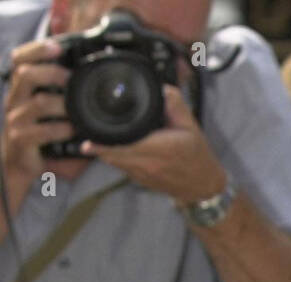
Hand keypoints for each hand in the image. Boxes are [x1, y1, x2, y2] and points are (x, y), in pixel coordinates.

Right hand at [1, 40, 72, 198]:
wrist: (20, 163)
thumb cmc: (40, 134)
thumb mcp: (48, 110)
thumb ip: (61, 93)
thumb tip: (92, 79)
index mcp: (22, 88)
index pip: (19, 59)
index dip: (36, 50)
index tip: (56, 46)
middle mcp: (15, 99)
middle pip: (26, 75)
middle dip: (51, 72)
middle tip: (71, 78)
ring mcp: (17, 119)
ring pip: (39, 102)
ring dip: (63, 104)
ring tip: (77, 109)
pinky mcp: (22, 138)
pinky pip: (43, 130)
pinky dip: (61, 129)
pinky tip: (72, 130)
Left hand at [83, 85, 225, 205]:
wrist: (203, 185)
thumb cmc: (198, 156)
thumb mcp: (191, 126)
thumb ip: (175, 104)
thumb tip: (160, 87)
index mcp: (159, 149)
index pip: (122, 147)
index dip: (101, 144)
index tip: (86, 140)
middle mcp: (148, 164)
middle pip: (111, 155)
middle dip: (97, 145)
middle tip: (86, 132)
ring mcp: (142, 175)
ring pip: (113, 162)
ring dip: (105, 151)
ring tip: (99, 138)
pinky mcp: (140, 181)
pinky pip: (121, 167)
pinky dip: (116, 157)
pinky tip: (120, 147)